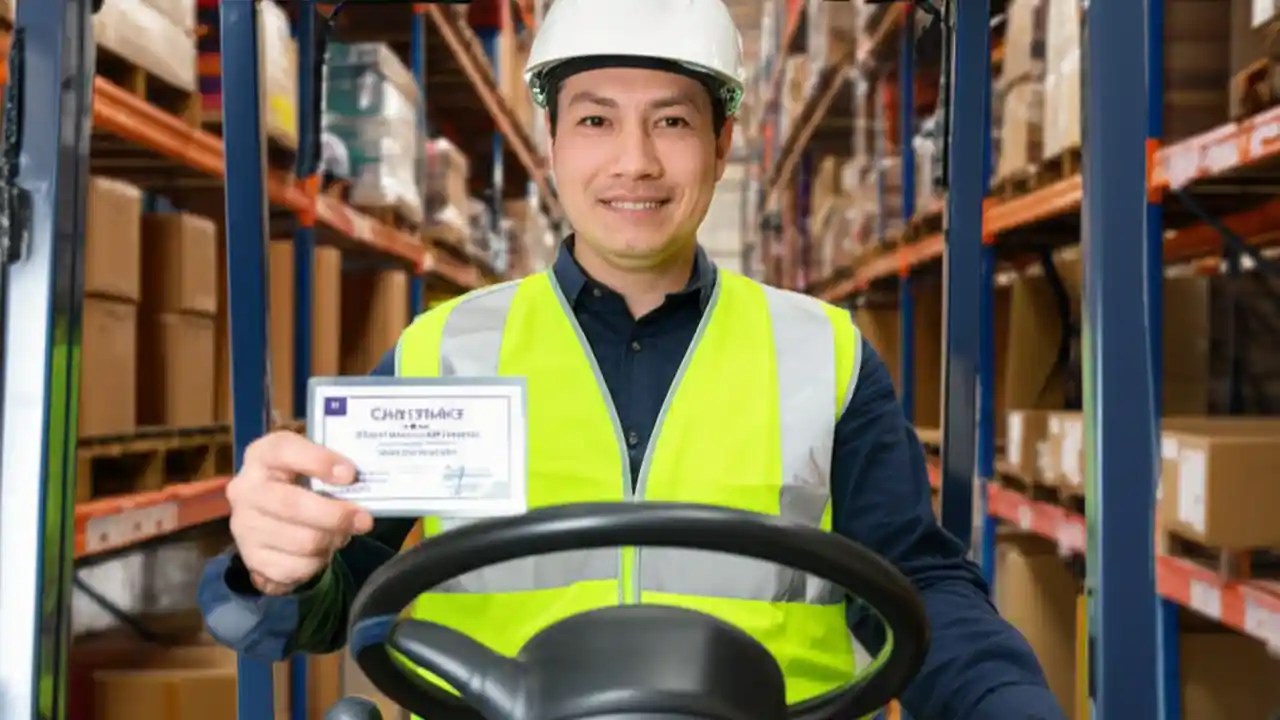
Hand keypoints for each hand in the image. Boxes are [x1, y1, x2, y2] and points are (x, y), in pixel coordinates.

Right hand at [226, 430, 373, 595]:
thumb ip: (334, 468)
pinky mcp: (252, 559)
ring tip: (342, 533)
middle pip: (291, 505)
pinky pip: (296, 568)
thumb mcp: (313, 464)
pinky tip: (323, 550)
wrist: (269, 515)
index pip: (284, 451)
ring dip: (331, 540)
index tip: (350, 474)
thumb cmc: (300, 481)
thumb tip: (364, 485)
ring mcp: (245, 526)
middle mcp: (246, 489)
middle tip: (365, 520)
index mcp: (263, 455)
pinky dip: (318, 562)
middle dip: (335, 515)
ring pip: (301, 541)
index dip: (318, 461)